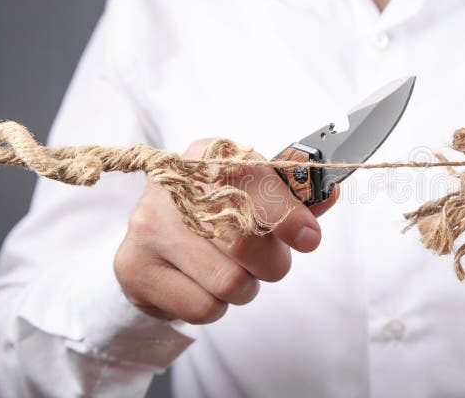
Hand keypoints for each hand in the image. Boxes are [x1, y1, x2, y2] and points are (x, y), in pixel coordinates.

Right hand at [114, 139, 336, 323]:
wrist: (157, 243)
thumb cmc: (220, 215)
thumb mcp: (257, 197)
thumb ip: (295, 199)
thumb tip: (331, 194)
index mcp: (208, 156)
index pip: (253, 179)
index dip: (287, 213)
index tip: (309, 238)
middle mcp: (172, 186)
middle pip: (244, 240)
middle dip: (272, 262)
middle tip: (269, 263)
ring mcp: (147, 226)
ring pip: (228, 281)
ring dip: (246, 288)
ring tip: (234, 274)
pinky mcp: (134, 268)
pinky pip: (203, 308)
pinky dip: (217, 307)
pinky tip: (204, 286)